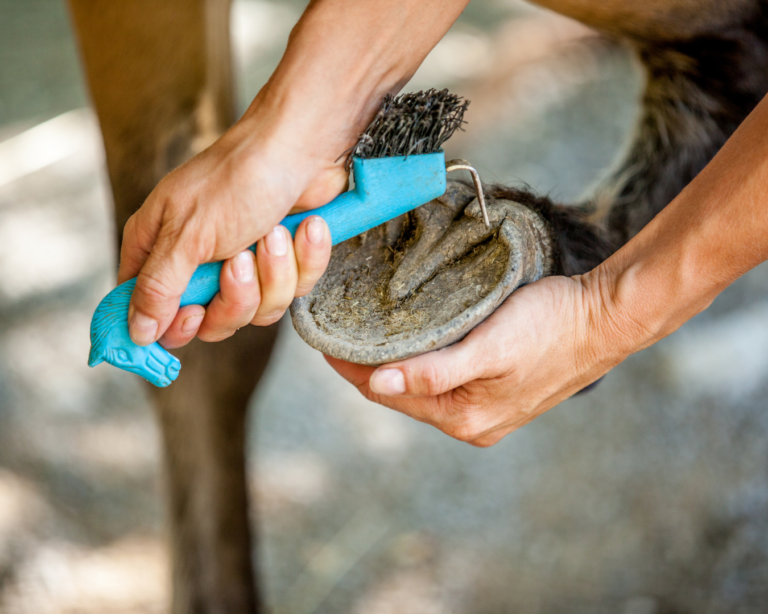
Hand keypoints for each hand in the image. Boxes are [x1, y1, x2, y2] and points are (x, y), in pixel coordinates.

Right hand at [118, 108, 342, 347]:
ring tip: (274, 234)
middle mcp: (198, 262)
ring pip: (256, 311)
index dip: (171, 325)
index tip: (193, 314)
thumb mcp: (188, 235)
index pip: (148, 312)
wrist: (303, 149)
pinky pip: (292, 292)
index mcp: (159, 249)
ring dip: (273, 273)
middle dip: (235, 297)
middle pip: (211, 323)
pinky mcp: (283, 265)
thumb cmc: (239, 178)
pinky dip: (303, 260)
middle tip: (239, 260)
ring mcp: (243, 266)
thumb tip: (137, 330)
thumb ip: (160, 286)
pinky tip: (303, 229)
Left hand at [326, 274, 633, 446]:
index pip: (386, 394)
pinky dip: (417, 364)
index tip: (321, 338)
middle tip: (336, 328)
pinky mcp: (494, 393)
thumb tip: (378, 387)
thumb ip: (435, 372)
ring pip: (418, 388)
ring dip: (391, 364)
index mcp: (463, 417)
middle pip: (399, 394)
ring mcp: (483, 410)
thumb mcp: (490, 347)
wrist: (605, 320)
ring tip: (362, 332)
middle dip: (365, 366)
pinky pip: (440, 382)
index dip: (349, 368)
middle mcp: (469, 422)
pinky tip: (408, 342)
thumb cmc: (550, 326)